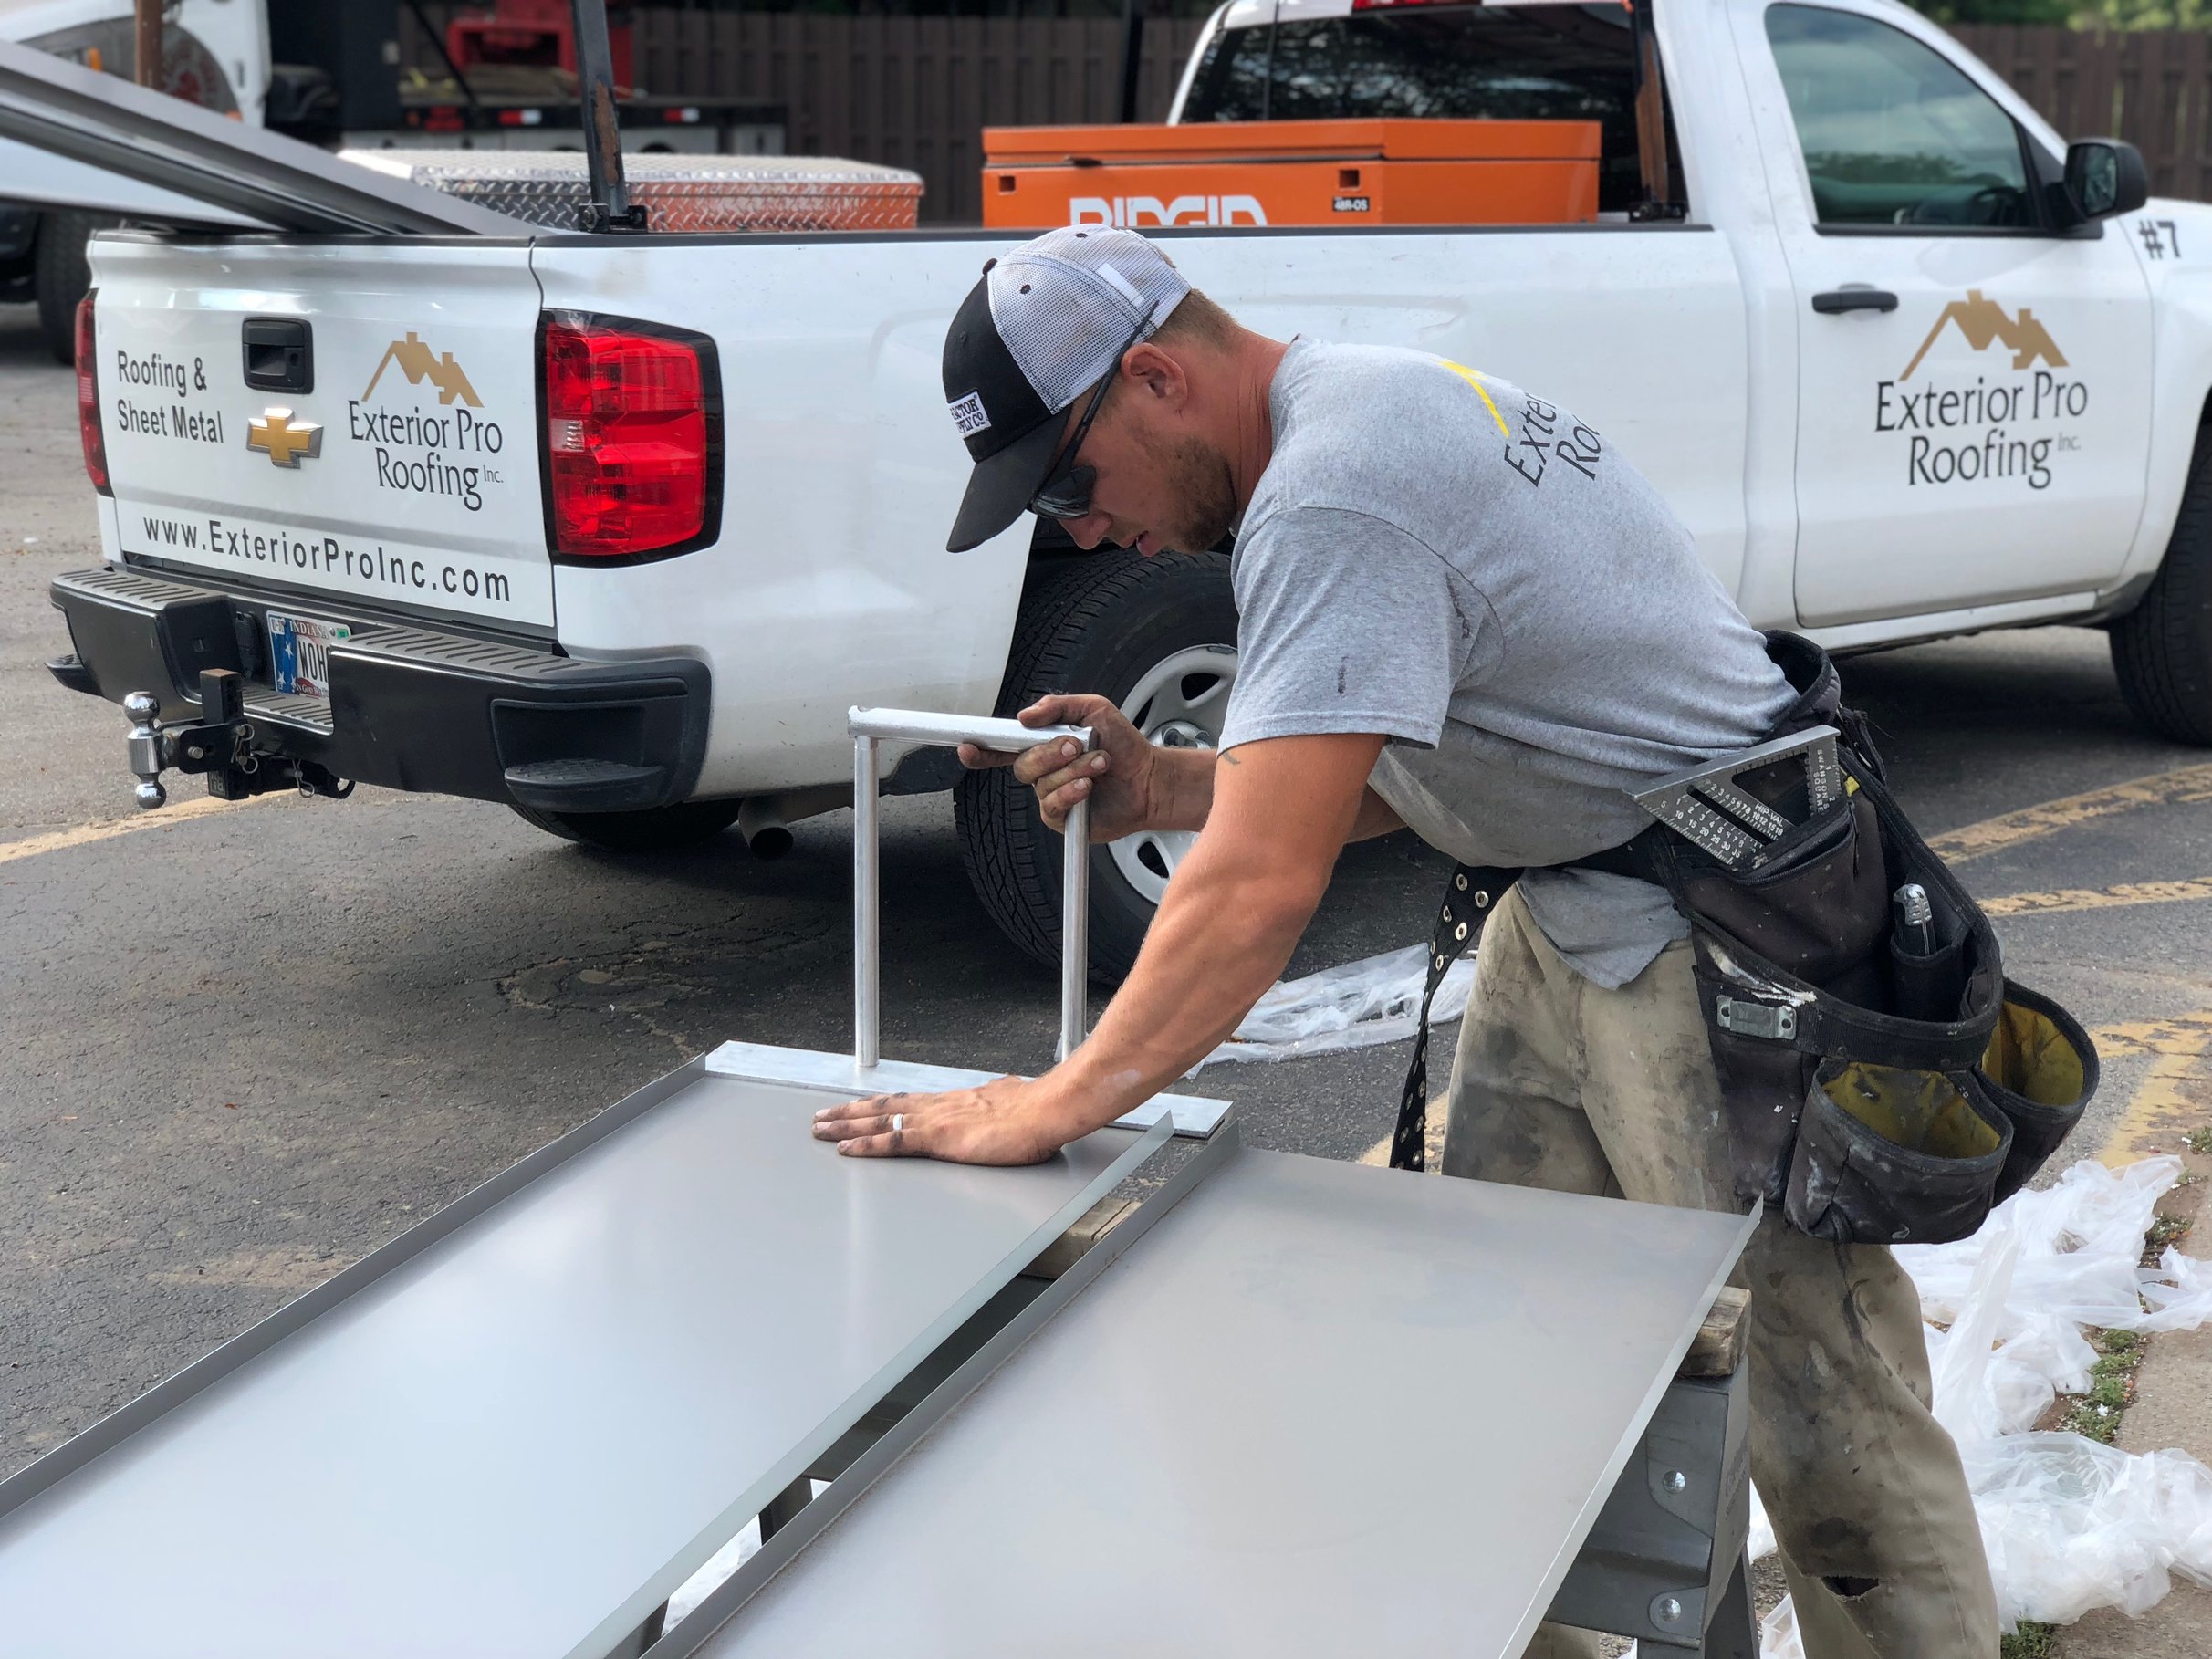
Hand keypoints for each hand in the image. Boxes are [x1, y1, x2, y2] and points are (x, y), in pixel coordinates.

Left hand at [810, 1074, 1080, 1163]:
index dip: (877, 1104)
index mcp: (954, 1101)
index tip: (857, 1107)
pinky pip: (892, 1141)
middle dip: (849, 1112)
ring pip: (879, 1119)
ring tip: (820, 1129)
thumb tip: (1007, 1100)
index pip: (905, 1101)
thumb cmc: (1036, 1112)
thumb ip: (998, 1107)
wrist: (1046, 1110)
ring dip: (846, 1125)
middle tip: (821, 1117)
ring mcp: (934, 1120)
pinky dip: (866, 1144)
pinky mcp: (937, 1138)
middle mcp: (937, 1106)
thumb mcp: (1010, 1104)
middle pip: (883, 1106)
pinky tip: (845, 1148)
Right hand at [958, 694, 1157, 841]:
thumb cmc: (1123, 745)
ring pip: (1041, 784)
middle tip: (1076, 745)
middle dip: (1048, 753)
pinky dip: (1070, 792)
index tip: (966, 746)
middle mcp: (1043, 771)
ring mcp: (1051, 795)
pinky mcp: (1063, 818)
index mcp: (1043, 745)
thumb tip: (1025, 716)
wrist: (1148, 778)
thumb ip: (1059, 707)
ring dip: (1073, 770)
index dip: (981, 749)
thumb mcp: (1095, 710)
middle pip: (1022, 765)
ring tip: (1100, 763)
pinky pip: (1052, 806)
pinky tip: (1087, 787)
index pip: (1003, 747)